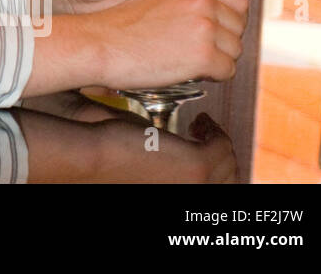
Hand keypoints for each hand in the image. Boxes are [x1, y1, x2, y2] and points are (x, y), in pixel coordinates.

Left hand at [18, 108, 236, 182]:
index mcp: (180, 199)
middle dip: (222, 157)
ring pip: (229, 164)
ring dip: (219, 141)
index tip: (205, 151)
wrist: (91, 157)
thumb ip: (165, 167)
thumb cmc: (109, 161)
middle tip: (204, 136)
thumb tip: (168, 155)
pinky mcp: (195, 167)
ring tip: (201, 126)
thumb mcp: (147, 171)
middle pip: (228, 181)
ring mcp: (195, 187)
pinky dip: (215, 130)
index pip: (216, 190)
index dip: (217, 173)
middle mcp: (191, 200)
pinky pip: (223, 147)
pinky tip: (199, 121)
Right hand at [89, 0, 247, 89]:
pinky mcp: (204, 56)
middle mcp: (205, 0)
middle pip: (240, 27)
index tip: (202, 27)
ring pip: (235, 51)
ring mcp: (206, 27)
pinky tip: (182, 68)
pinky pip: (227, 72)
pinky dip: (209, 77)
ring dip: (215, 59)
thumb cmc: (128, 23)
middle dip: (222, 40)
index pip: (240, 1)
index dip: (225, 19)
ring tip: (181, 55)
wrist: (100, 44)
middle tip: (187, 44)